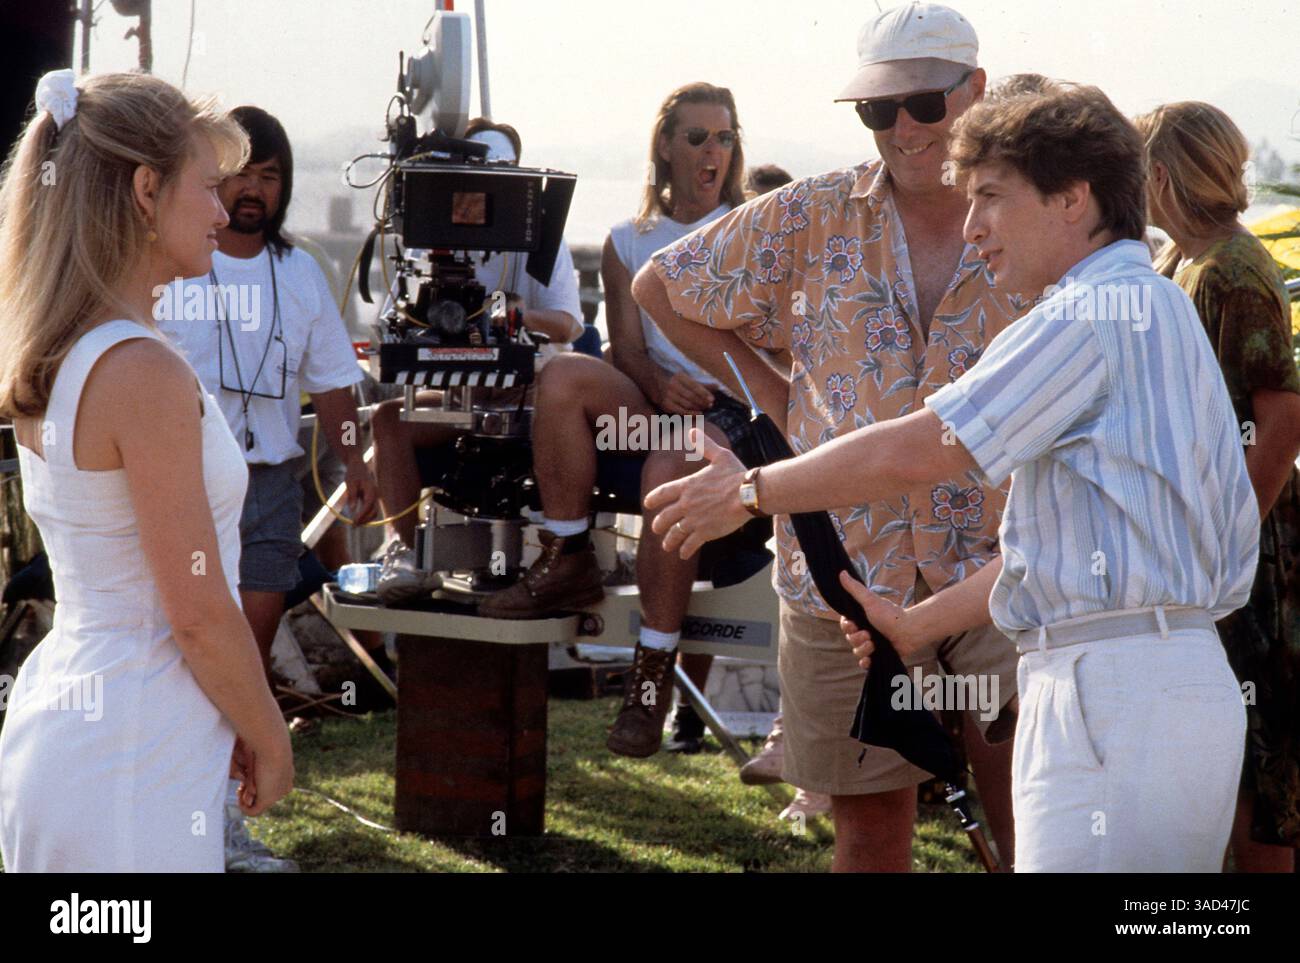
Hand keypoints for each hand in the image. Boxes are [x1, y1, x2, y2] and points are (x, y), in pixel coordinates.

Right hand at [237, 729, 294, 816]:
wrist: (274, 745)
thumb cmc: (266, 743)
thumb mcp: (262, 750)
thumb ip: (255, 763)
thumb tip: (243, 773)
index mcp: (287, 774)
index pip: (271, 786)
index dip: (257, 784)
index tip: (248, 775)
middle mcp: (285, 786)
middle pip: (266, 796)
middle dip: (252, 792)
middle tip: (242, 784)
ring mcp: (277, 795)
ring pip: (259, 804)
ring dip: (246, 798)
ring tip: (241, 788)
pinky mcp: (267, 800)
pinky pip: (252, 811)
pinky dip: (242, 806)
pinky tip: (239, 794)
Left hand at [344, 460, 377, 523]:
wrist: (357, 465)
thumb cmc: (353, 473)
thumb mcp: (350, 483)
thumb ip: (352, 496)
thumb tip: (352, 510)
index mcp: (371, 490)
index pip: (368, 506)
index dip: (362, 515)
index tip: (354, 522)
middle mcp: (375, 494)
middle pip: (374, 512)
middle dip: (365, 520)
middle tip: (353, 526)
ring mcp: (374, 496)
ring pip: (373, 511)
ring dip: (365, 519)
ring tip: (354, 523)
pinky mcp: (371, 497)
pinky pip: (370, 509)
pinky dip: (365, 515)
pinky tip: (357, 518)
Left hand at [644, 430, 748, 557]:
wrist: (750, 494)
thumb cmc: (737, 474)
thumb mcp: (720, 455)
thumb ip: (705, 445)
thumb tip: (693, 431)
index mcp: (687, 485)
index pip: (662, 493)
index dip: (652, 499)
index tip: (647, 504)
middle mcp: (686, 504)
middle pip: (664, 517)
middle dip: (658, 524)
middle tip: (656, 529)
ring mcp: (695, 519)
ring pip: (675, 533)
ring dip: (669, 541)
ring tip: (666, 546)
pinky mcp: (705, 532)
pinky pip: (690, 544)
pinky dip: (685, 550)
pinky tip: (683, 554)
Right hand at [654, 370, 715, 414]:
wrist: (656, 386)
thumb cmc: (677, 384)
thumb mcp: (688, 381)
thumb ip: (702, 385)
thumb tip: (717, 386)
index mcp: (679, 377)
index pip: (694, 386)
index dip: (704, 393)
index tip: (712, 399)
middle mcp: (673, 385)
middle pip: (691, 396)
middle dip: (702, 401)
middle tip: (710, 405)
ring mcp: (668, 395)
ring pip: (687, 404)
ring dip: (697, 407)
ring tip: (705, 408)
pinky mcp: (666, 405)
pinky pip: (681, 411)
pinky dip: (690, 413)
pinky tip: (698, 414)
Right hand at [837, 570, 925, 669]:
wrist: (910, 631)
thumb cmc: (891, 614)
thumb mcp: (870, 601)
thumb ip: (855, 589)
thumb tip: (841, 572)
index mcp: (861, 619)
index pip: (845, 625)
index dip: (846, 627)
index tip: (852, 625)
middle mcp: (865, 631)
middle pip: (849, 639)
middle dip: (856, 638)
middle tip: (868, 634)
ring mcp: (871, 644)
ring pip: (856, 651)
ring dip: (862, 648)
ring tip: (873, 643)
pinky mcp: (878, 656)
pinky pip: (865, 662)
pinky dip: (865, 662)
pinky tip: (869, 659)